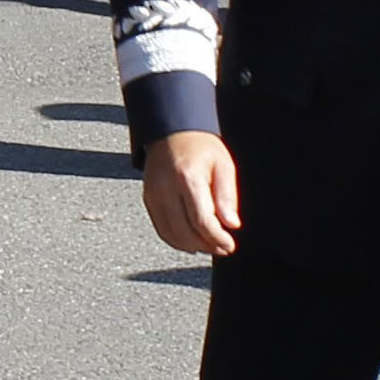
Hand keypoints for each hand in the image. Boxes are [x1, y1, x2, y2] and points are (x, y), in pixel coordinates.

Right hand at [141, 130, 241, 257]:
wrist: (172, 132)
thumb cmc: (201, 147)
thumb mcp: (223, 165)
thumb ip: (227, 196)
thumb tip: (231, 224)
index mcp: (187, 178)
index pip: (201, 220)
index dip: (217, 238)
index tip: (230, 245)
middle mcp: (166, 188)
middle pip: (185, 232)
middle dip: (207, 245)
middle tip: (223, 248)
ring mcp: (154, 195)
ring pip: (171, 235)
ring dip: (192, 246)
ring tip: (210, 246)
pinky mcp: (148, 200)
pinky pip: (161, 229)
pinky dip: (176, 241)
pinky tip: (192, 242)